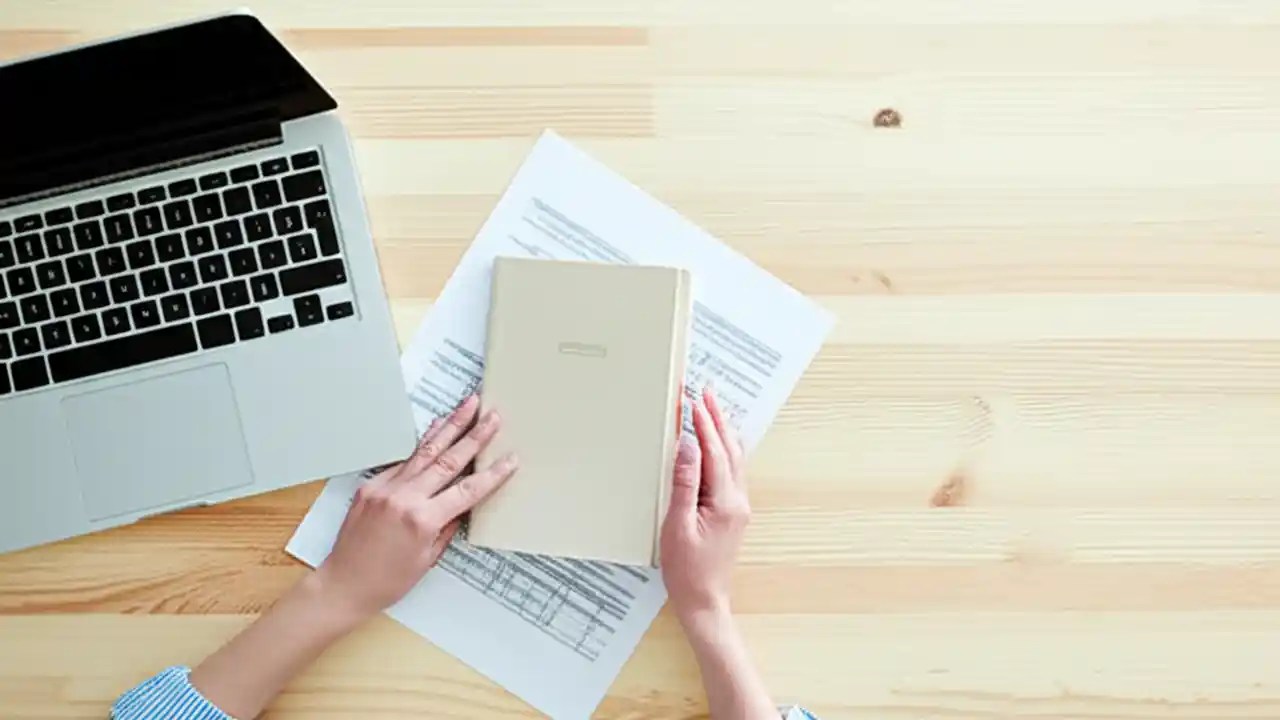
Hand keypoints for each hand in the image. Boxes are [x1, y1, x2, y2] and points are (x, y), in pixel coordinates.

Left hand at [315, 395, 518, 620]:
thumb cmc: (386, 581)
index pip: (467, 490)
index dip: (492, 474)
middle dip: (474, 435)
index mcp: (422, 520)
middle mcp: (403, 498)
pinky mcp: (371, 485)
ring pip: (425, 451)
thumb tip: (464, 503)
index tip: (510, 458)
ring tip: (466, 406)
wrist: (343, 584)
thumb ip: (448, 526)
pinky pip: (404, 462)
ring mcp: (385, 488)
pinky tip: (437, 430)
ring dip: (449, 427)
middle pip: (449, 460)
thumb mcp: (427, 558)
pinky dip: (423, 445)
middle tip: (492, 415)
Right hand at [661, 386, 748, 624]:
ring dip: (722, 431)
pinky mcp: (733, 512)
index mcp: (726, 502)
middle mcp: (738, 501)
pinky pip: (731, 471)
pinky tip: (718, 443)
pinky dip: (724, 449)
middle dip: (717, 419)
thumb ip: (684, 484)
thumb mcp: (677, 526)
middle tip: (706, 392)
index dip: (704, 424)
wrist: (704, 602)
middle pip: (730, 450)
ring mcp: (738, 506)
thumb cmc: (687, 571)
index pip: (715, 453)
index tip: (694, 400)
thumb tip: (687, 448)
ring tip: (712, 408)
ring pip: (734, 459)